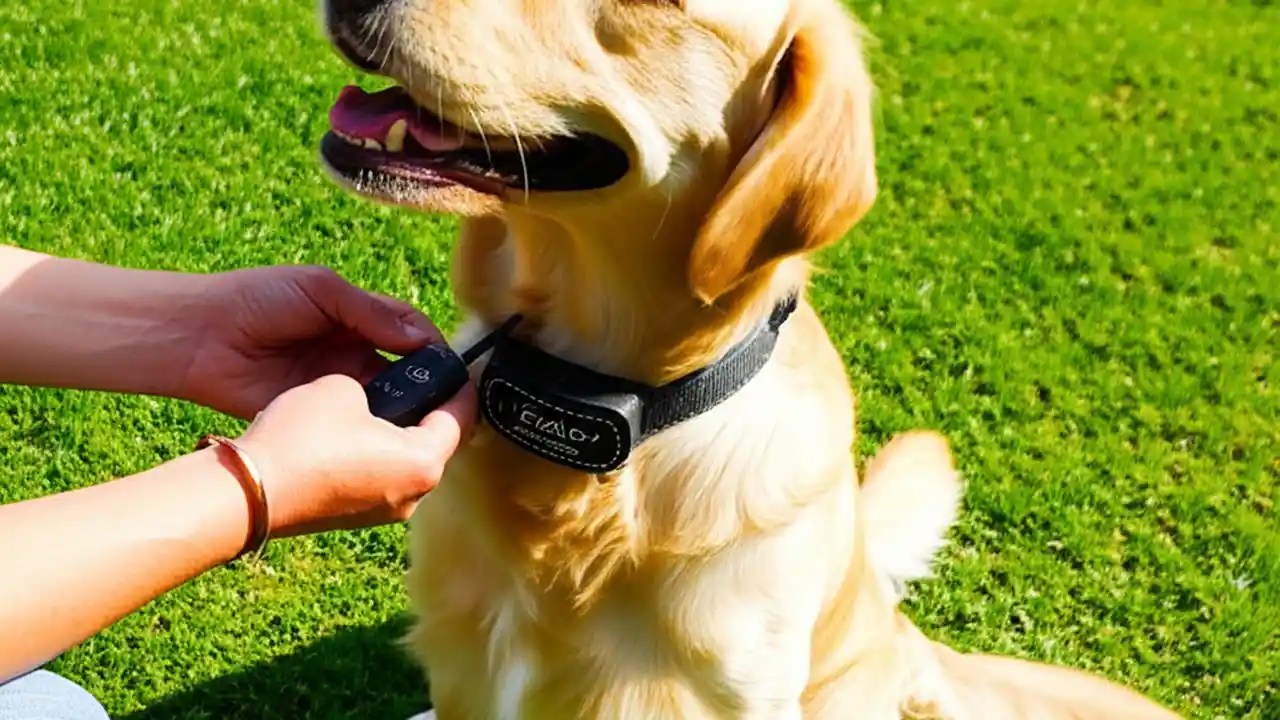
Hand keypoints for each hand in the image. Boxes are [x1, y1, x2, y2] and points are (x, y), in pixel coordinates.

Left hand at [182, 265, 439, 418]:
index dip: (432, 347)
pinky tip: (393, 436)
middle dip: (428, 383)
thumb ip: (370, 312)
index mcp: (358, 317)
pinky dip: (376, 430)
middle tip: (448, 400)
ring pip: (386, 400)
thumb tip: (420, 338)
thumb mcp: (319, 290)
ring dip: (407, 409)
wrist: (199, 337)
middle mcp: (354, 352)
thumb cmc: (255, 300)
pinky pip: (355, 423)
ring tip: (428, 420)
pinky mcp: (318, 413)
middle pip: (406, 370)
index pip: (411, 332)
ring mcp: (337, 385)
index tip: (450, 365)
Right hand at [235, 373, 475, 535]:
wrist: (249, 490)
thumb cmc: (302, 435)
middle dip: (429, 407)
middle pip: (438, 442)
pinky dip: (378, 451)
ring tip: (383, 395)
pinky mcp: (357, 517)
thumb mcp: (346, 384)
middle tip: (418, 374)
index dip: (457, 383)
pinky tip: (356, 427)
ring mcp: (385, 512)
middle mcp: (414, 495)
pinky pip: (382, 476)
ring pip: (408, 461)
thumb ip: (381, 383)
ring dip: (402, 430)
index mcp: (424, 463)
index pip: (461, 416)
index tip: (450, 362)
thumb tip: (381, 390)